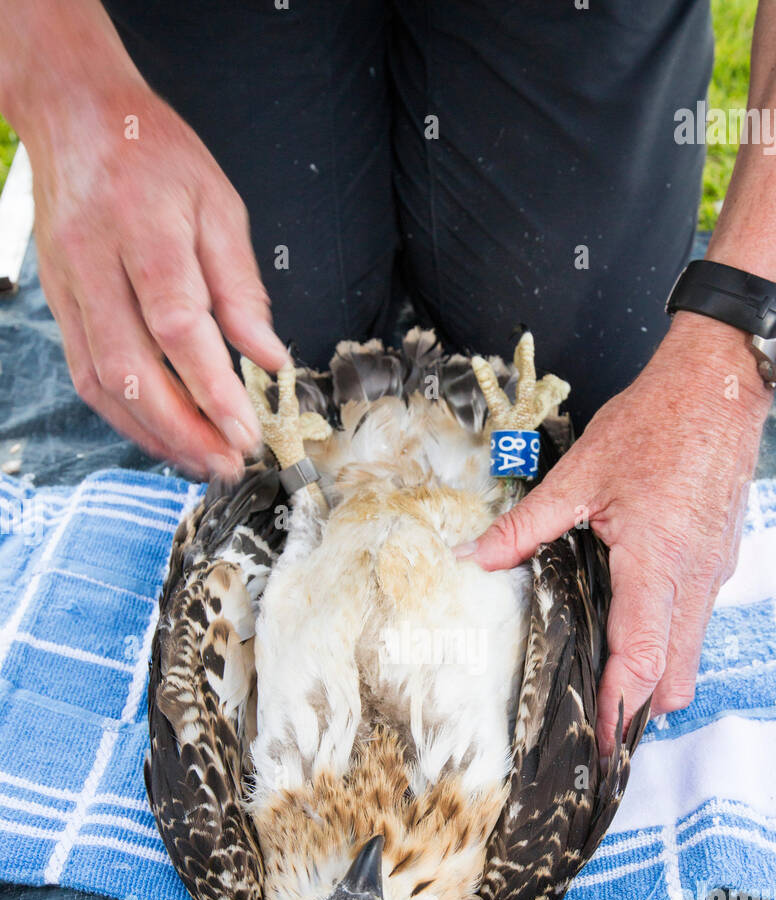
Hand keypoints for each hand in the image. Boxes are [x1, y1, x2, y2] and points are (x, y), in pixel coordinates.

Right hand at [28, 80, 286, 480]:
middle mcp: (94, 262)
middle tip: (228, 462)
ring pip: (103, 383)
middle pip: (132, 368)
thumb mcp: (218, 202)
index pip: (177, 324)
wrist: (73, 113)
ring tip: (201, 461)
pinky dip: (125, 417)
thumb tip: (269, 358)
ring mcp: (68, 288)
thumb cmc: (153, 153)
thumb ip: (242, 286)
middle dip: (184, 429)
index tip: (246, 430)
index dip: (211, 387)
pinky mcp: (59, 305)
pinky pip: (87, 376)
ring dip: (153, 435)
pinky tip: (163, 436)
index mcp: (143, 226)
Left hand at [467, 315, 773, 754]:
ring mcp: (713, 574)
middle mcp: (693, 581)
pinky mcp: (718, 562)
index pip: (643, 659)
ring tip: (608, 683)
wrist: (720, 385)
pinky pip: (695, 622)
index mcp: (657, 564)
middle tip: (599, 728)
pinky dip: (667, 638)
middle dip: (639, 710)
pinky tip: (630, 623)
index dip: (619, 708)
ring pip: (690, 653)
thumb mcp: (579, 475)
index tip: (598, 744)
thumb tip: (472, 558)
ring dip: (655, 675)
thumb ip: (524, 528)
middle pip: (675, 676)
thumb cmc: (656, 424)